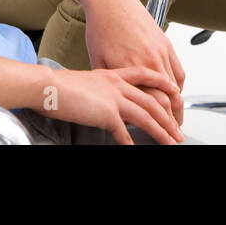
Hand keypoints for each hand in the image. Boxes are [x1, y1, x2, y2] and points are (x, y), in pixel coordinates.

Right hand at [36, 65, 185, 144]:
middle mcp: (118, 84)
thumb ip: (103, 89)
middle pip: (153, 101)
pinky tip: (134, 150)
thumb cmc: (62, 86)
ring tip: (169, 143)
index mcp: (115, 74)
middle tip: (177, 132)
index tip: (176, 92)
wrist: (48, 85)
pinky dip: (131, 143)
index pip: (147, 75)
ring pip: (146, 116)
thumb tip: (109, 102)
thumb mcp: (89, 82)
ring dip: (160, 132)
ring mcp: (114, 97)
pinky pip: (124, 132)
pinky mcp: (106, 112)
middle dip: (169, 119)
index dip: (164, 83)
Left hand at [83, 0, 185, 127]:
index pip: (151, 106)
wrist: (112, 1)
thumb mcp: (99, 62)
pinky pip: (178, 71)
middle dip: (172, 122)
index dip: (156, 125)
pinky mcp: (166, 44)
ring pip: (176, 88)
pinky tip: (175, 93)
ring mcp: (161, 53)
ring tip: (176, 120)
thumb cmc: (102, 28)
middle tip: (172, 135)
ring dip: (178, 107)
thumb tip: (116, 104)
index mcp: (132, 70)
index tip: (158, 135)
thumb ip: (111, 86)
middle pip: (168, 101)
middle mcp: (150, 63)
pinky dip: (178, 86)